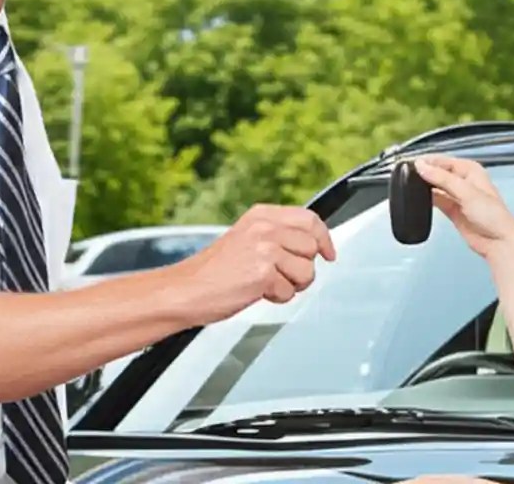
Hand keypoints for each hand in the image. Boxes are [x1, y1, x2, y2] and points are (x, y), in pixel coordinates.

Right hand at [181, 204, 336, 325]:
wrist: (185, 290)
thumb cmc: (213, 271)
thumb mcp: (247, 239)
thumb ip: (276, 235)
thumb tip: (314, 244)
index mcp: (261, 215)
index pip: (309, 219)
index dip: (324, 239)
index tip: (329, 254)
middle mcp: (265, 227)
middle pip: (312, 247)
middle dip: (302, 267)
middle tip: (282, 277)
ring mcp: (265, 248)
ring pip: (307, 271)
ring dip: (291, 285)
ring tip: (265, 284)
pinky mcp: (263, 273)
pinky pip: (290, 291)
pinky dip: (276, 297)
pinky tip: (255, 293)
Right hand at [413, 155, 513, 258]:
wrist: (498, 242)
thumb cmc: (494, 216)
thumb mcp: (466, 192)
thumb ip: (442, 178)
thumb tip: (422, 166)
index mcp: (471, 170)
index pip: (444, 161)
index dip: (429, 162)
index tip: (413, 164)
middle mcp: (464, 181)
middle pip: (439, 172)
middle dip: (425, 173)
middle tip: (408, 174)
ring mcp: (458, 196)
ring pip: (436, 186)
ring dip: (425, 186)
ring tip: (410, 185)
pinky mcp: (453, 210)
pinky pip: (437, 200)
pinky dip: (428, 199)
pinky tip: (418, 198)